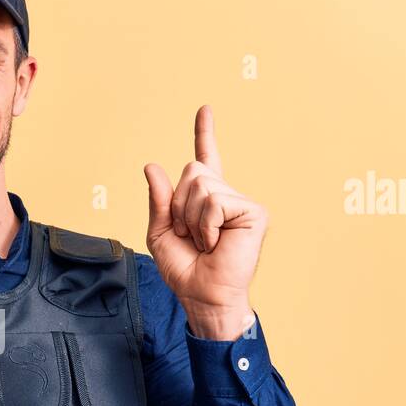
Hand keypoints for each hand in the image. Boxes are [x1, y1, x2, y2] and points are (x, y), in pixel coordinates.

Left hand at [144, 105, 267, 339]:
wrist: (202, 296)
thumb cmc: (185, 270)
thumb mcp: (160, 232)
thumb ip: (158, 201)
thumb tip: (152, 166)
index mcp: (205, 199)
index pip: (205, 158)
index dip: (204, 133)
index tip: (205, 109)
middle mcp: (226, 195)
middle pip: (192, 170)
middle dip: (178, 205)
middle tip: (190, 235)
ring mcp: (241, 202)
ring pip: (200, 185)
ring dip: (191, 219)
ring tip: (204, 241)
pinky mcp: (253, 212)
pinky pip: (214, 202)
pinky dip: (205, 225)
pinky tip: (215, 242)